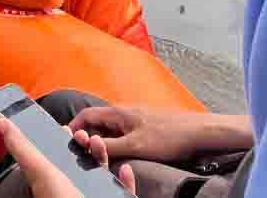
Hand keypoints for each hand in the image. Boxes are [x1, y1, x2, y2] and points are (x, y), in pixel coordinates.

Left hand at [0, 116, 136, 196]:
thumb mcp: (38, 170)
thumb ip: (21, 148)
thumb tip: (0, 123)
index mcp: (52, 181)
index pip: (52, 158)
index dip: (58, 140)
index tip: (64, 127)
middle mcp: (72, 188)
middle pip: (79, 162)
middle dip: (83, 144)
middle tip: (85, 134)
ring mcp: (92, 195)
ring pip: (100, 173)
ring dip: (101, 155)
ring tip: (99, 144)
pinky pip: (122, 190)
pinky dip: (125, 179)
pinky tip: (124, 169)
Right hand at [68, 106, 207, 162]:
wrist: (198, 132)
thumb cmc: (167, 136)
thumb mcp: (135, 146)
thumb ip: (110, 146)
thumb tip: (87, 145)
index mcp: (117, 113)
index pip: (86, 115)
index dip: (74, 127)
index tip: (68, 140)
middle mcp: (123, 112)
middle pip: (96, 122)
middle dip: (87, 135)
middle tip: (84, 151)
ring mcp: (134, 118)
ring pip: (110, 128)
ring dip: (102, 140)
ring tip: (101, 154)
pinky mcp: (144, 125)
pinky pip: (122, 132)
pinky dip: (115, 141)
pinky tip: (121, 152)